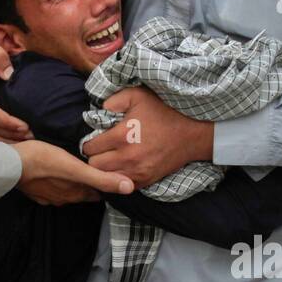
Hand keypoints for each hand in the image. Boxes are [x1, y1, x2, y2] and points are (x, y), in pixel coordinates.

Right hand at [14, 139, 133, 205]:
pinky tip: (53, 175)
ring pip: (67, 191)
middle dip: (91, 185)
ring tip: (77, 171)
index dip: (105, 186)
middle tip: (97, 171)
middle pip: (83, 193)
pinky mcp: (34, 191)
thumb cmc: (42, 161)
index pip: (98, 193)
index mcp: (76, 193)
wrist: (9, 164)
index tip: (111, 177)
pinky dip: (55, 183)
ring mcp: (47, 196)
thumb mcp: (76, 168)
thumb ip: (102, 178)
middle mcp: (63, 198)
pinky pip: (50, 189)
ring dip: (73, 184)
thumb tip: (129, 187)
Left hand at [82, 87, 212, 187]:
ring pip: (105, 179)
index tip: (96, 139)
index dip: (90, 142)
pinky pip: (121, 185)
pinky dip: (118, 178)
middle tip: (101, 150)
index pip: (90, 148)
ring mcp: (137, 172)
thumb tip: (99, 109)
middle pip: (94, 166)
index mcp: (122, 136)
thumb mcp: (138, 95)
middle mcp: (127, 157)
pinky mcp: (145, 181)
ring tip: (110, 159)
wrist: (191, 134)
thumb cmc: (164, 112)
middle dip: (94, 157)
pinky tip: (123, 167)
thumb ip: (114, 99)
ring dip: (105, 170)